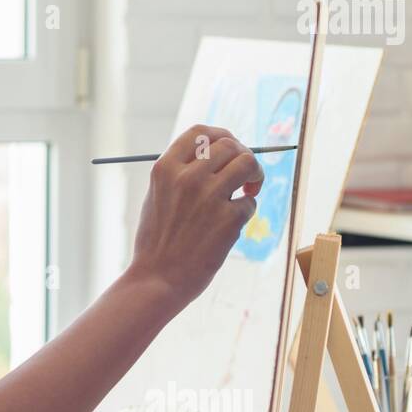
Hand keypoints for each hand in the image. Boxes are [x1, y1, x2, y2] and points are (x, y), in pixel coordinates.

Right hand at [128, 124, 264, 307]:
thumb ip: (180, 173)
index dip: (221, 135)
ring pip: (248, 164)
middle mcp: (187, 177)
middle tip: (245, 174)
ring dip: (255, 175)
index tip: (230, 146)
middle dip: (243, 155)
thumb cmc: (157, 240)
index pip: (200, 132)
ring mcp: (209, 197)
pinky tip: (232, 224)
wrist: (157, 278)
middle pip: (230, 145)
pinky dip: (246, 210)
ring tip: (249, 190)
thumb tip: (215, 154)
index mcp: (165, 168)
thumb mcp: (156, 196)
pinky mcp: (229, 219)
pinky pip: (250, 202)